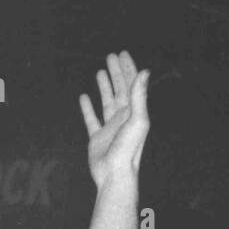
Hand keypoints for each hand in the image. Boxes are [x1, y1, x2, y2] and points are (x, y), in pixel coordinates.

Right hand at [79, 50, 150, 186]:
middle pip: (120, 90)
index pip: (132, 86)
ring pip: (107, 102)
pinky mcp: (97, 138)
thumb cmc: (128, 149)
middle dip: (116, 72)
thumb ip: (139, 96)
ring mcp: (110, 128)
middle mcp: (123, 118)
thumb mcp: (137, 120)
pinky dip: (87, 108)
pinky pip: (91, 119)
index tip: (122, 53)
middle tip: (110, 56)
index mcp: (133, 113)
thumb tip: (145, 71)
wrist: (115, 174)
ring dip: (104, 86)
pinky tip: (83, 97)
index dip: (128, 69)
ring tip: (99, 72)